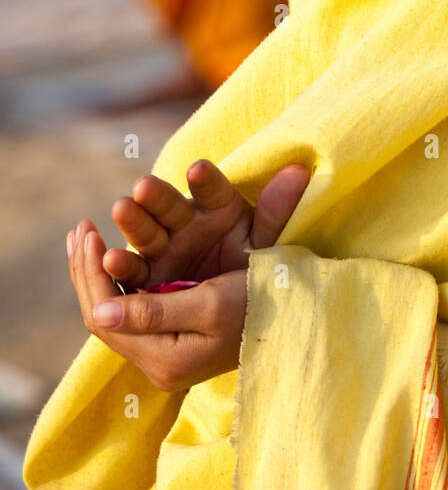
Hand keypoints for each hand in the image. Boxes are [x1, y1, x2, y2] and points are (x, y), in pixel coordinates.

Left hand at [69, 221, 247, 390]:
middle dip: (86, 266)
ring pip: (116, 298)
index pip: (106, 318)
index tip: (88, 233)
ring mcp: (167, 334)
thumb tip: (100, 314)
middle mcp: (159, 351)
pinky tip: (108, 244)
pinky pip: (135, 291)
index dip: (90, 275)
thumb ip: (155, 312)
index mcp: (164, 358)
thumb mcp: (210, 306)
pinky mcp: (178, 315)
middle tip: (80, 228)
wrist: (302, 313)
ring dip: (95, 265)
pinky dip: (118, 266)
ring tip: (82, 232)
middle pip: (104, 309)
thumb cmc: (261, 307)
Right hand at [96, 158, 309, 291]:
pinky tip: (105, 259)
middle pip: (167, 206)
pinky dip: (117, 266)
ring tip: (121, 212)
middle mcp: (186, 225)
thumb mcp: (269, 248)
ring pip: (144, 234)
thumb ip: (275, 214)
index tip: (200, 170)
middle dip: (155, 197)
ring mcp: (163, 251)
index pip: (212, 190)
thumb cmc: (261, 277)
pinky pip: (130, 274)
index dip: (207, 181)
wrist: (246, 319)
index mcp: (218, 210)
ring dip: (132, 223)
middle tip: (143, 188)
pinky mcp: (147, 281)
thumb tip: (300, 171)